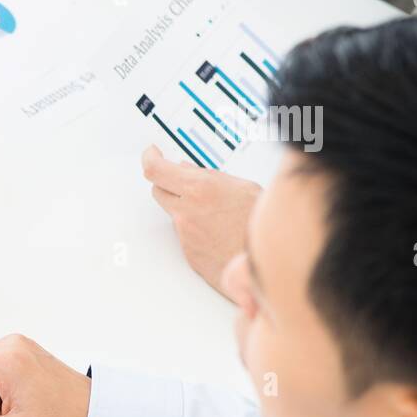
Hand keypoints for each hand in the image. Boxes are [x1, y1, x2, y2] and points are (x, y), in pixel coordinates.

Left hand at [142, 145, 261, 299]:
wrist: (267, 263)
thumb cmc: (263, 225)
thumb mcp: (243, 187)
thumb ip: (210, 176)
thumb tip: (188, 169)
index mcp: (200, 189)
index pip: (156, 169)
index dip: (150, 158)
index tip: (152, 153)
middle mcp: (187, 212)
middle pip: (157, 190)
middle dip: (167, 182)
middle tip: (181, 179)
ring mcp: (185, 235)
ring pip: (174, 213)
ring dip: (185, 206)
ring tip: (215, 210)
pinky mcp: (188, 253)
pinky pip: (185, 234)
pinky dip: (196, 228)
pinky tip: (218, 229)